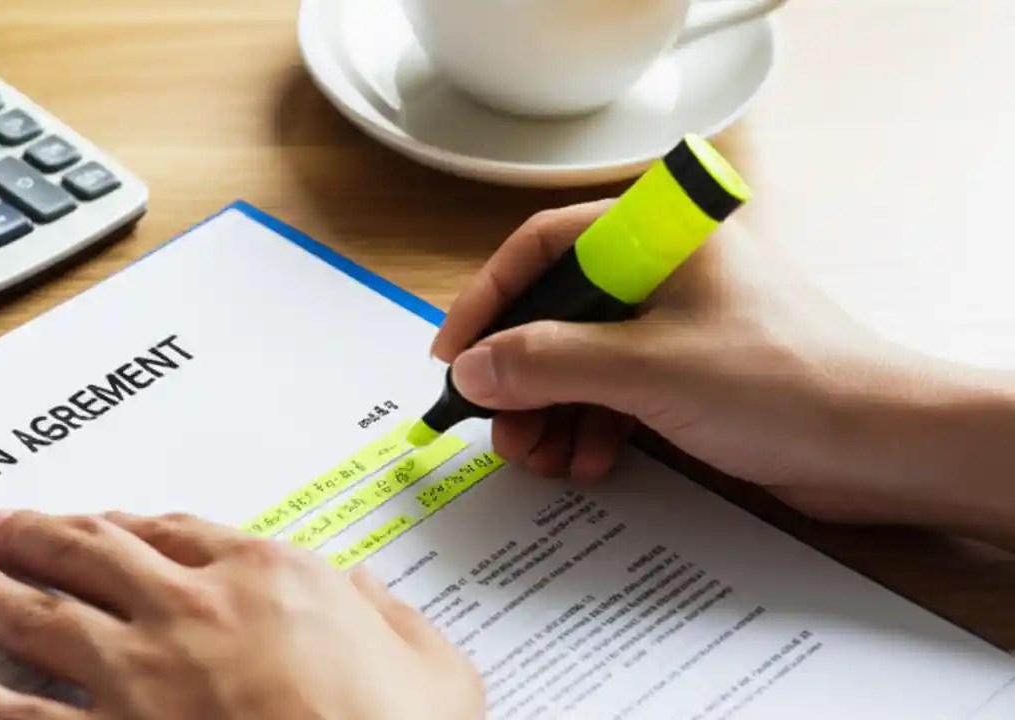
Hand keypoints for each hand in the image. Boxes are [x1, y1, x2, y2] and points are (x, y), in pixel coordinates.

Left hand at [0, 511, 483, 719]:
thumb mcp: (433, 666)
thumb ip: (391, 615)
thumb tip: (368, 588)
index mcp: (269, 576)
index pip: (179, 530)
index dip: (128, 523)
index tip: (101, 522)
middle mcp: (193, 611)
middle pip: (93, 555)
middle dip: (35, 535)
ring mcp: (144, 677)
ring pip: (42, 617)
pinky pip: (20, 715)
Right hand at [433, 202, 1014, 543]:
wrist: (879, 446)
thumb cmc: (781, 381)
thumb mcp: (644, 367)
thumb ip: (546, 362)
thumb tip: (472, 369)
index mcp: (658, 233)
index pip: (543, 247)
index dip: (488, 299)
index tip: (453, 355)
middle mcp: (664, 269)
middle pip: (556, 311)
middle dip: (520, 375)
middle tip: (496, 426)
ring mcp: (676, 322)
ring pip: (580, 358)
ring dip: (550, 410)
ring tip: (538, 457)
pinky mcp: (689, 372)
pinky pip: (615, 391)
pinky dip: (591, 425)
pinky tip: (588, 461)